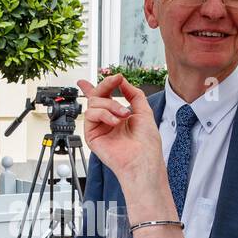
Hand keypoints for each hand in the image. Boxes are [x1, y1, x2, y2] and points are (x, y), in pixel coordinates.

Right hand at [76, 74, 163, 189]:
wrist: (143, 160)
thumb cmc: (146, 144)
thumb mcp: (144, 111)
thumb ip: (133, 94)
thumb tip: (122, 82)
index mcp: (118, 115)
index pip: (104, 97)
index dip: (98, 86)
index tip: (105, 77)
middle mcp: (107, 120)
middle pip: (97, 95)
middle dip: (107, 85)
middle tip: (116, 80)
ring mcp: (99, 127)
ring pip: (94, 103)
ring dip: (111, 105)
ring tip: (124, 115)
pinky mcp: (92, 135)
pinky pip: (91, 115)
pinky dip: (104, 114)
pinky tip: (115, 122)